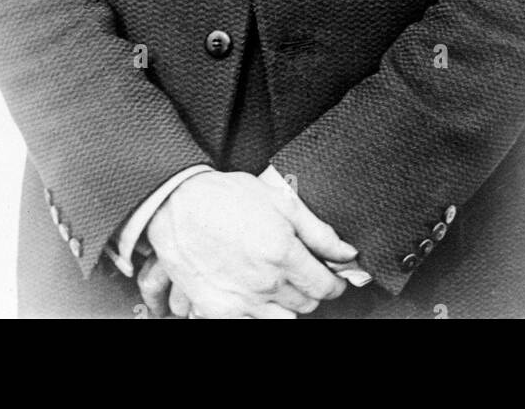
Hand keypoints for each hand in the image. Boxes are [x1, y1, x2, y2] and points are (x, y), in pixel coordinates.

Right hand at [145, 170, 355, 318]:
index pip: (325, 286)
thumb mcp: (280, 200)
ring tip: (278, 282)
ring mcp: (242, 301)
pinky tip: (255, 295)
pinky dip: (259, 314)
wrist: (176, 205)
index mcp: (283, 253)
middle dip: (311, 289)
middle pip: (307, 304)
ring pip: (283, 319)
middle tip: (302, 272)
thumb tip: (348, 253)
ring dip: (287, 304)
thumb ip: (319, 230)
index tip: (332, 276)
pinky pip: (252, 325)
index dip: (335, 282)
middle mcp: (265, 283)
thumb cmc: (226, 198)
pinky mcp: (219, 311)